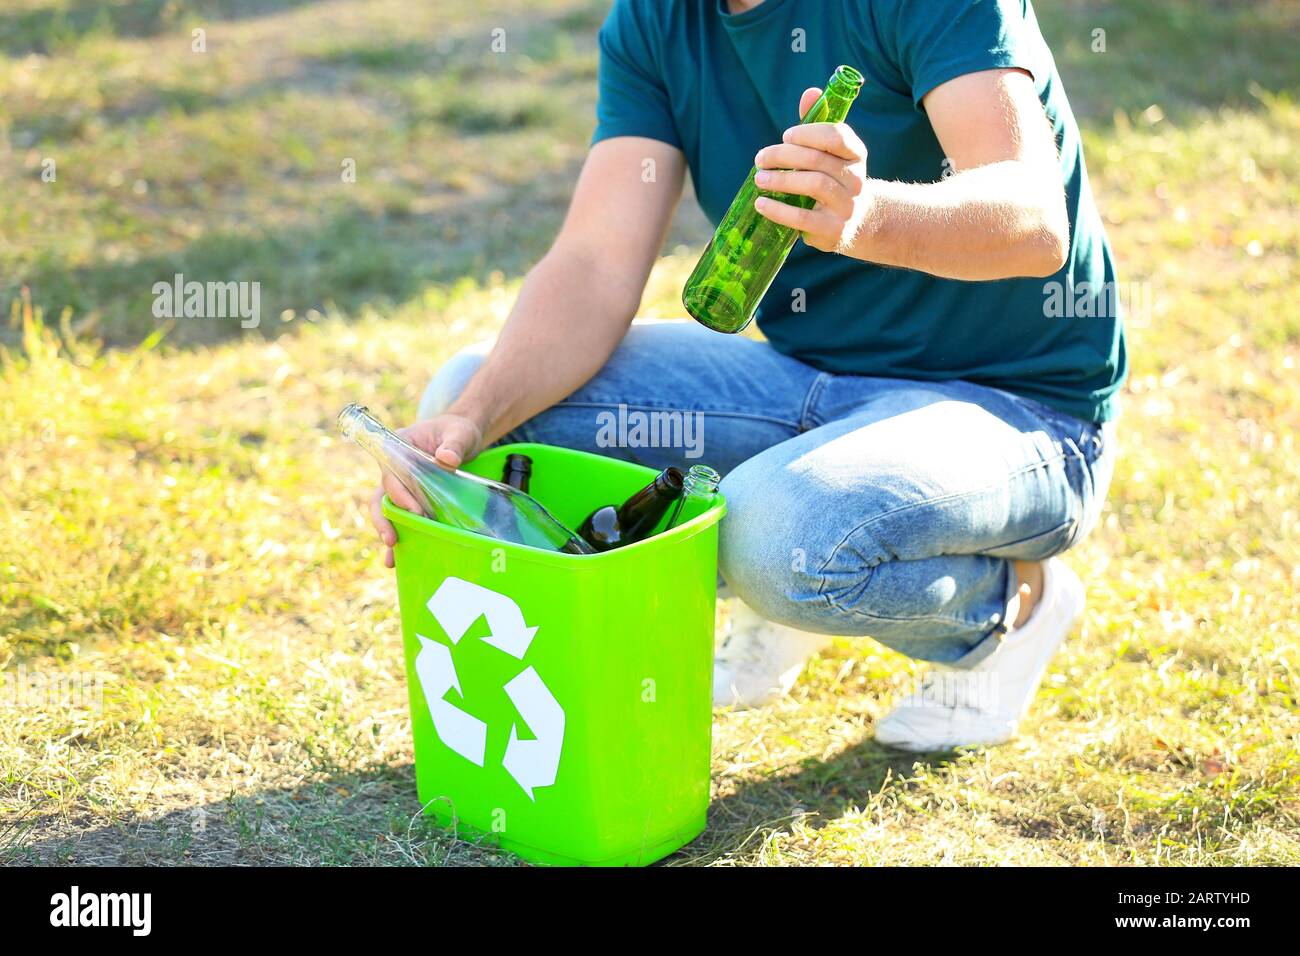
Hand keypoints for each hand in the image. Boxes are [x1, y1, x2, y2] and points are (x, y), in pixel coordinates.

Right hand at [368, 413, 484, 567]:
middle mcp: (393, 468)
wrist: (462, 438)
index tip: (414, 510)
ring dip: (388, 531)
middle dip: (383, 519)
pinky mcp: (411, 497)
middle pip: (381, 496)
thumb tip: (447, 459)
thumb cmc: (459, 431)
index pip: (391, 473)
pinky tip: (400, 559)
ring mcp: (401, 484)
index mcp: (398, 447)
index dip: (399, 493)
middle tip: (391, 540)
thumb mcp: (460, 433)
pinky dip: (401, 535)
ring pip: (387, 510)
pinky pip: (401, 517)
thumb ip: (455, 444)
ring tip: (391, 559)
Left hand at [752, 87, 871, 253]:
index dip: (808, 133)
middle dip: (783, 156)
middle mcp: (857, 179)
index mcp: (856, 155)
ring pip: (814, 184)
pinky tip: (761, 203)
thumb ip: (817, 125)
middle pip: (818, 160)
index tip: (786, 136)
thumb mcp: (829, 154)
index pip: (837, 136)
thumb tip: (810, 93)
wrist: (856, 222)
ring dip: (780, 180)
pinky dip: (778, 209)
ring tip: (759, 178)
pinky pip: (802, 218)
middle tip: (760, 159)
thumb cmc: (834, 180)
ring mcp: (847, 206)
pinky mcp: (834, 230)